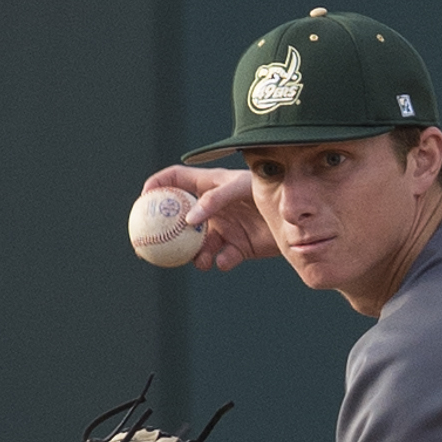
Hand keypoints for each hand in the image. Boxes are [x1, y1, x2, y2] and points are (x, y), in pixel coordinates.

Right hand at [140, 165, 275, 270]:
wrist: (298, 215)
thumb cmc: (270, 187)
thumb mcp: (239, 187)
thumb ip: (213, 200)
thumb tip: (189, 221)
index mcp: (207, 185)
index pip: (173, 180)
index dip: (155, 186)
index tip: (142, 202)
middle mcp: (212, 208)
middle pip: (178, 220)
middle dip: (162, 235)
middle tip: (147, 248)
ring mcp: (224, 228)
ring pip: (198, 245)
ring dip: (194, 255)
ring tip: (198, 261)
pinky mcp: (239, 247)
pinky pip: (222, 258)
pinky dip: (221, 262)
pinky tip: (225, 261)